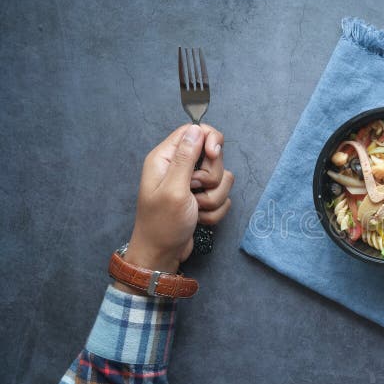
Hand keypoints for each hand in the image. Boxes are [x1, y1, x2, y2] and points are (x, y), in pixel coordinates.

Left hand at [119, 124, 233, 281]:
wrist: (162, 254)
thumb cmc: (162, 224)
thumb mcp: (173, 189)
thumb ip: (186, 157)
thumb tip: (196, 129)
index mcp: (166, 158)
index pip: (194, 131)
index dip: (210, 139)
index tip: (214, 154)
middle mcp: (179, 168)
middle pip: (213, 156)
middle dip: (211, 177)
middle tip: (195, 191)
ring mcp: (191, 184)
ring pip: (221, 179)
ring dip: (213, 198)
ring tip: (195, 209)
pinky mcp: (201, 199)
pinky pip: (221, 196)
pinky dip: (214, 210)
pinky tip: (199, 218)